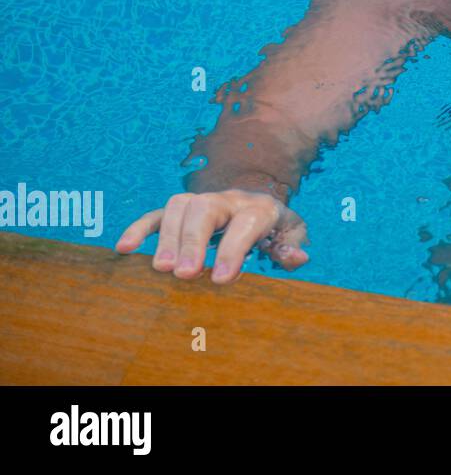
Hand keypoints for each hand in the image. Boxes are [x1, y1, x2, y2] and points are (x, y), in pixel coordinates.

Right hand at [115, 188, 308, 283]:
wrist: (259, 201)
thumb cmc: (275, 227)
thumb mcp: (292, 233)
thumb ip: (293, 247)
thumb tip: (296, 258)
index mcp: (259, 208)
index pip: (247, 221)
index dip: (234, 249)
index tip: (222, 279)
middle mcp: (229, 200)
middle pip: (207, 208)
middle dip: (195, 240)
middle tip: (186, 274)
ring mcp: (203, 202)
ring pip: (181, 205)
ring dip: (169, 236)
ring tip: (161, 268)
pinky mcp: (181, 211)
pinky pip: (157, 213)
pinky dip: (140, 228)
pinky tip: (125, 248)